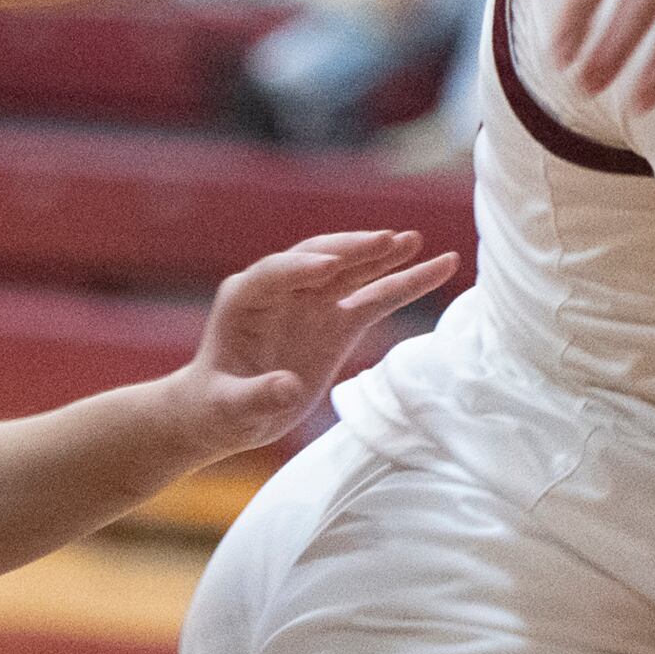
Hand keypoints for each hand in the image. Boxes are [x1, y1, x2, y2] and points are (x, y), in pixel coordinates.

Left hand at [166, 232, 461, 458]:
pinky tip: (437, 267)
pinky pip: (375, 297)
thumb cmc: (216, 407)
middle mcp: (281, 291)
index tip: (329, 266)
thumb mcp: (228, 408)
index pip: (274, 273)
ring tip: (415, 241)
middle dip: (352, 249)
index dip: (301, 268)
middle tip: (387, 240)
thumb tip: (289, 387)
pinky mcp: (337, 321)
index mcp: (244, 299)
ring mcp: (312, 302)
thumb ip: (256, 396)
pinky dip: (404, 283)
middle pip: (320, 259)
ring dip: (383, 256)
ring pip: (353, 271)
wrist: (224, 413)